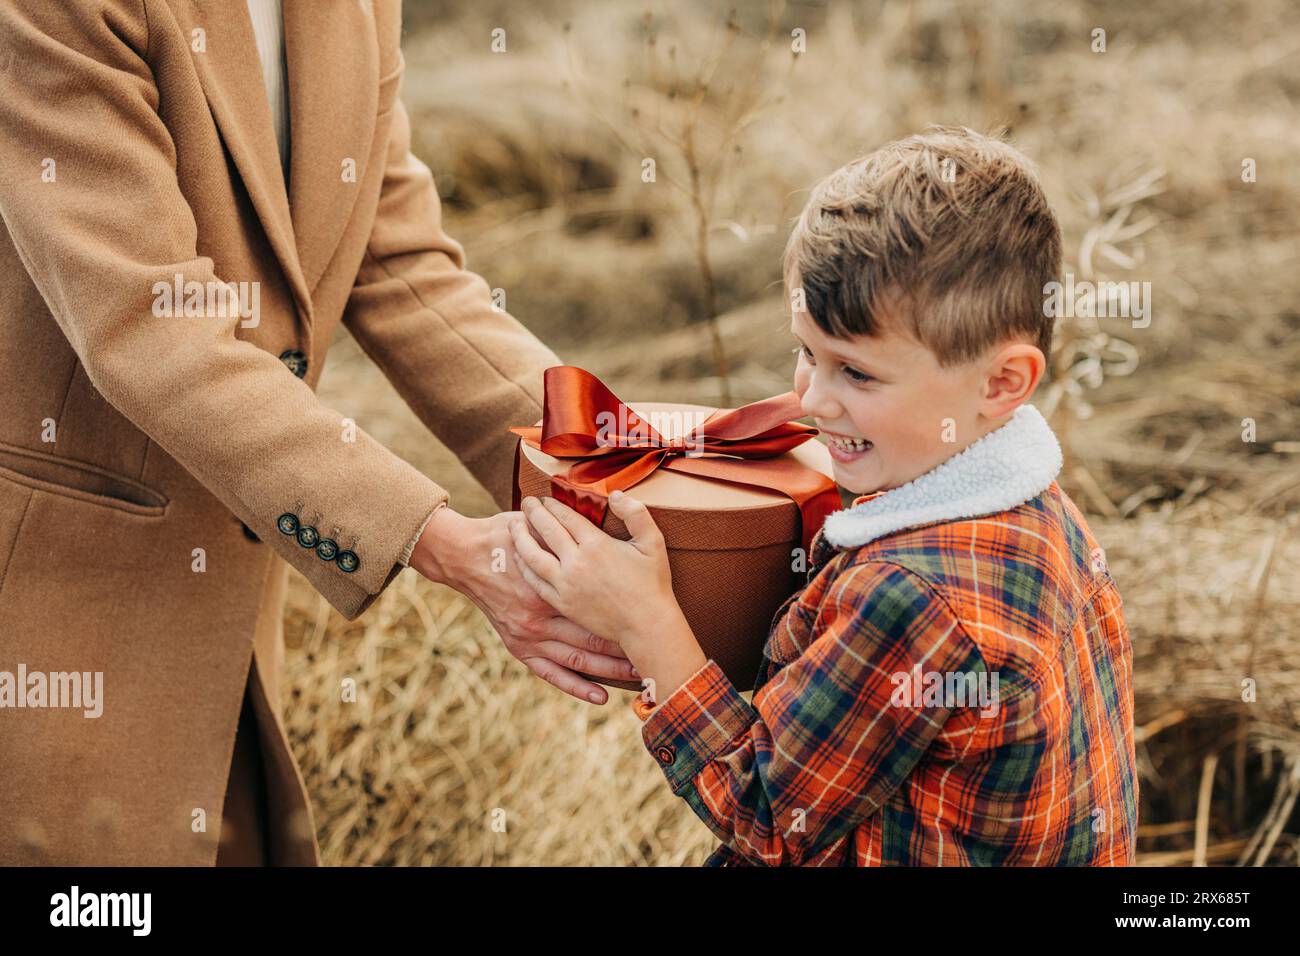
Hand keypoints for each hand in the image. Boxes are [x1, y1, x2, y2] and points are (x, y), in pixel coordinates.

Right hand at [410, 505, 635, 703]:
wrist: (465, 556)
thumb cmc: (507, 536)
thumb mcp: (544, 528)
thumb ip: (571, 530)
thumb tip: (606, 515)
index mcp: (554, 584)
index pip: (600, 606)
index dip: (627, 618)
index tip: (653, 624)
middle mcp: (542, 615)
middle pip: (594, 637)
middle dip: (625, 647)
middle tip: (654, 655)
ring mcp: (529, 635)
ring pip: (578, 658)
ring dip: (608, 670)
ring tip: (637, 675)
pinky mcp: (519, 646)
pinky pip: (551, 673)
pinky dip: (576, 686)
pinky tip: (600, 697)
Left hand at [508, 492, 678, 655]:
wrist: (645, 625)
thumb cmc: (652, 583)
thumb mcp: (653, 543)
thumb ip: (636, 514)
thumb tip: (614, 494)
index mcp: (596, 544)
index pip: (566, 517)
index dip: (552, 505)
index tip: (544, 498)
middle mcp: (576, 562)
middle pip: (546, 530)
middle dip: (533, 513)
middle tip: (526, 502)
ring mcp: (566, 584)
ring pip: (533, 556)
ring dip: (521, 537)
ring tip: (514, 526)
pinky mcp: (562, 603)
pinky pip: (536, 581)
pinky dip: (525, 566)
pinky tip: (520, 558)